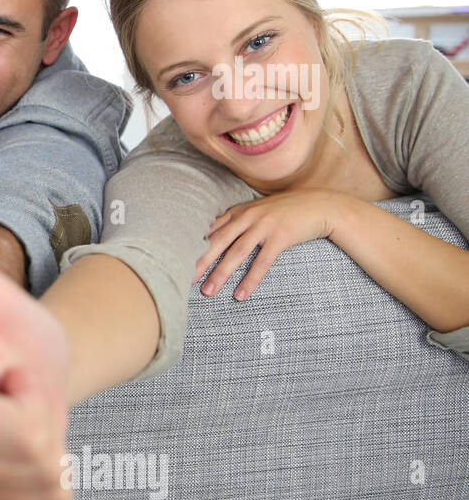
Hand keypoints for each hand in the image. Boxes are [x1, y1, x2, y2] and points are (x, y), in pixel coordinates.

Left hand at [196, 190, 339, 299]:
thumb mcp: (258, 211)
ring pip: (237, 253)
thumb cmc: (286, 211)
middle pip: (218, 242)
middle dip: (200, 261)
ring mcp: (264, 226)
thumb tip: (214, 237)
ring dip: (221, 274)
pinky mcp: (281, 237)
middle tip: (185, 279)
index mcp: (239, 211)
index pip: (211, 230)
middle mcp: (248, 217)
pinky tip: (241, 294)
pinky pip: (262, 262)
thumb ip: (237, 222)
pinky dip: (250, 279)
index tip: (177, 260)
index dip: (193, 246)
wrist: (320, 205)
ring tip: (208, 292)